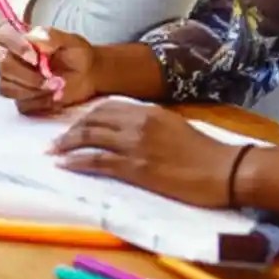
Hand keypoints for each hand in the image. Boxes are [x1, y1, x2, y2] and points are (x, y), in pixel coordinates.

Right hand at [0, 24, 95, 113]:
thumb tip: (34, 39)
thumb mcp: (69, 40)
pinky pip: (21, 104)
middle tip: (53, 78)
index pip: (2, 35)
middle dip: (28, 75)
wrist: (89, 75)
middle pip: (4, 66)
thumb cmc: (76, 54)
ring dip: (33, 90)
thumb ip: (51, 36)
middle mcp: (11, 59)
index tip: (35, 57)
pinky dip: (40, 102)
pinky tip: (54, 97)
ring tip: (57, 87)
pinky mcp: (21, 100)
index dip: (15, 46)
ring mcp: (14, 81)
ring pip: (7, 87)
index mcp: (19, 39)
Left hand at [50, 100, 240, 207]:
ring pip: (90, 138)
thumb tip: (127, 128)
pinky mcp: (135, 167)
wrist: (224, 170)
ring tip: (53, 152)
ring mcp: (134, 144)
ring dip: (67, 144)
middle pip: (92, 121)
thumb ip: (149, 123)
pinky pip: (97, 161)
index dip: (85, 116)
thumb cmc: (205, 152)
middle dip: (70, 130)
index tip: (74, 125)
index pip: (106, 108)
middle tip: (55, 141)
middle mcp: (137, 122)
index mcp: (147, 110)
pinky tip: (66, 165)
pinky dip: (77, 162)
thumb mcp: (174, 126)